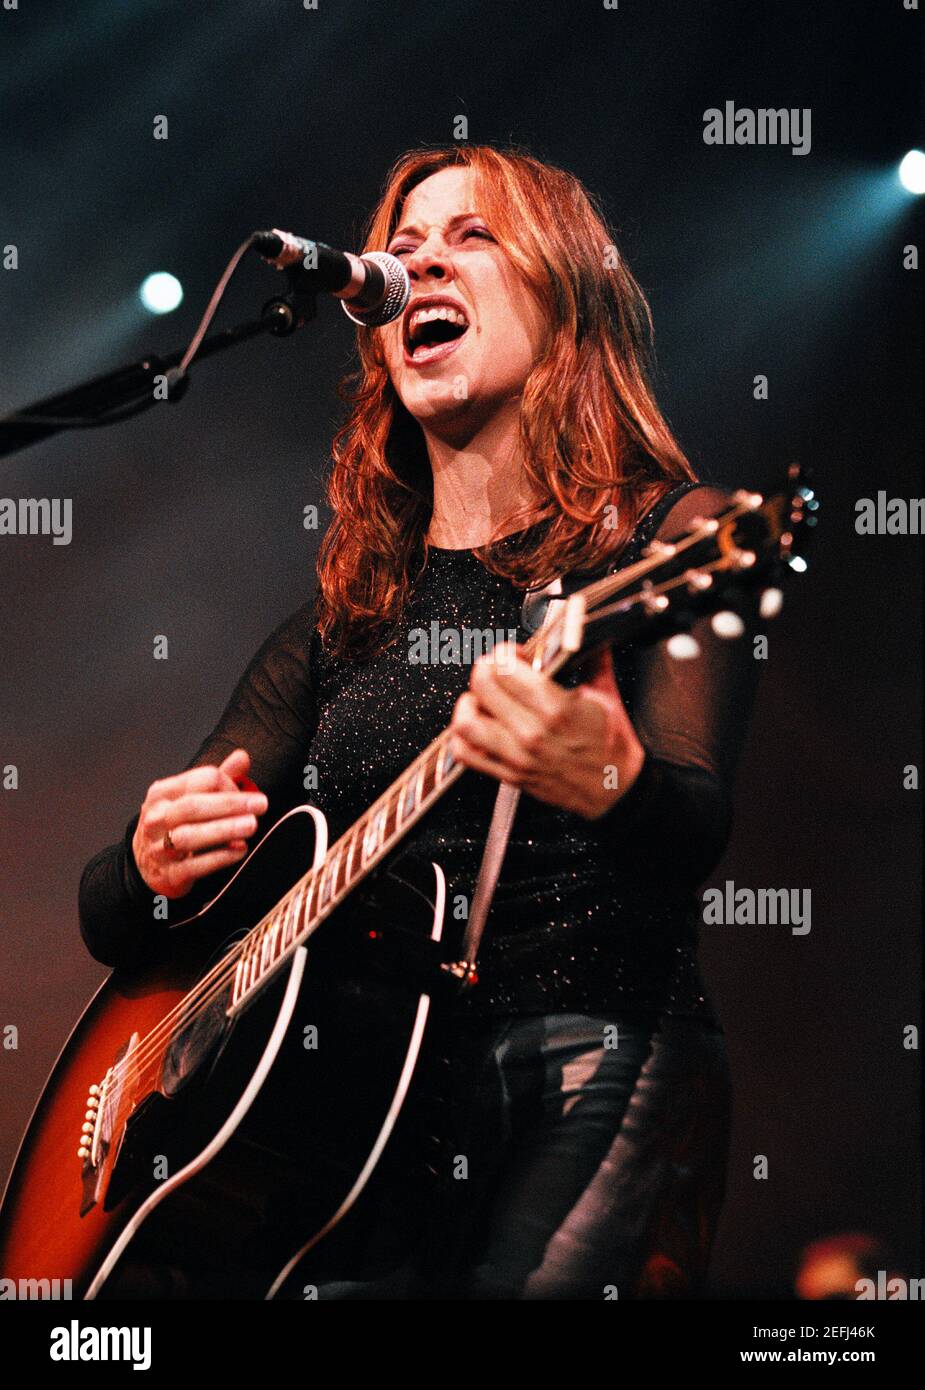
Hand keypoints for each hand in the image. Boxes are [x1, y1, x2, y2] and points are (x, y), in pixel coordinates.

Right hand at [131, 748, 267, 898]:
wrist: (145, 865)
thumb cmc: (174, 825)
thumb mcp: (189, 797)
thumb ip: (216, 778)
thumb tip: (243, 756)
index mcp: (162, 793)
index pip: (200, 780)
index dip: (228, 785)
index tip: (248, 795)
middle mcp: (157, 818)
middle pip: (193, 806)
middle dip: (230, 804)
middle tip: (261, 804)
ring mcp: (159, 847)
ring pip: (190, 836)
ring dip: (224, 829)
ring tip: (251, 825)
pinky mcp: (169, 874)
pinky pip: (195, 865)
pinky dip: (220, 857)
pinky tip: (240, 850)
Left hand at [449, 643, 644, 818]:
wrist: (615, 791)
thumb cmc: (613, 748)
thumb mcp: (607, 695)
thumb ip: (593, 658)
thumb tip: (585, 630)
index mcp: (557, 709)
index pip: (506, 667)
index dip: (505, 653)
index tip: (514, 655)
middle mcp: (532, 733)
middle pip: (482, 686)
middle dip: (487, 669)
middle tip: (496, 670)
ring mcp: (517, 756)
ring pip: (465, 722)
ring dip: (469, 703)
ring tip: (482, 698)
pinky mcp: (509, 775)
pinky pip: (466, 754)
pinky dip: (461, 737)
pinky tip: (478, 725)